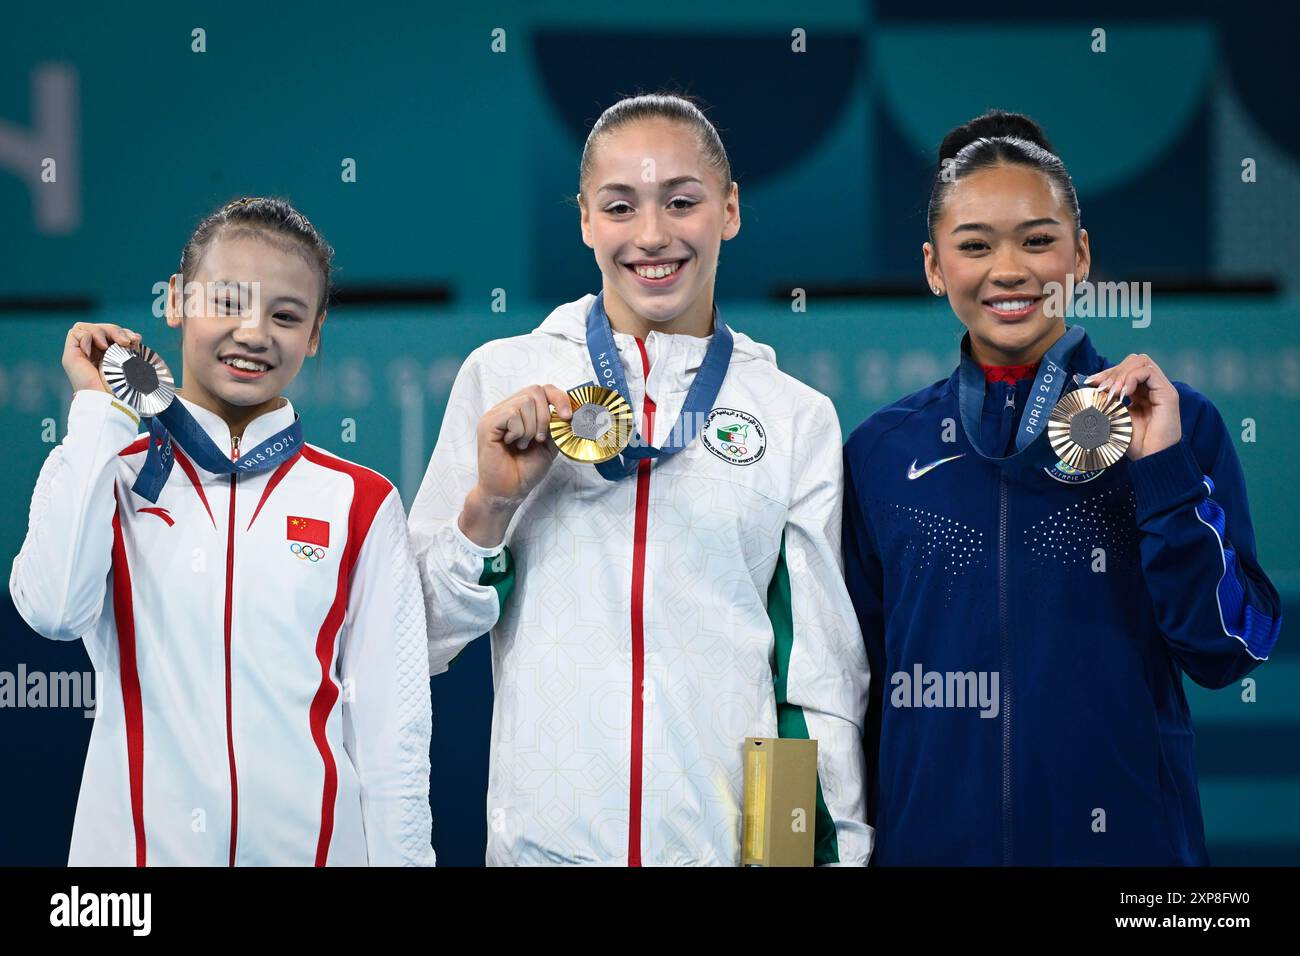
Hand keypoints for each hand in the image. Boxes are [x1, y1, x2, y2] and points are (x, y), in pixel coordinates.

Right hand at [61, 323, 140, 394]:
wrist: (108, 401)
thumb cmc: (121, 388)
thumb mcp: (129, 364)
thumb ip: (129, 349)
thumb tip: (137, 337)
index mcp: (105, 355)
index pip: (110, 333)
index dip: (122, 332)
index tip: (136, 340)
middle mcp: (92, 353)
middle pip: (100, 328)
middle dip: (115, 330)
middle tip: (126, 342)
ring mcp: (80, 354)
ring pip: (87, 327)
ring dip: (101, 332)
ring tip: (108, 347)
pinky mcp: (70, 355)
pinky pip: (74, 333)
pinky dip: (87, 337)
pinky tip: (94, 351)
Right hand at [459, 385, 572, 546]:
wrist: (510, 490)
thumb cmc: (526, 469)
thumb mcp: (550, 444)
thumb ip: (557, 425)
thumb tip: (571, 411)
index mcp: (521, 411)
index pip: (542, 389)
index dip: (558, 398)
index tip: (567, 416)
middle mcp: (507, 408)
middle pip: (534, 391)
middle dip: (545, 417)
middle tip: (540, 439)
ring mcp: (495, 414)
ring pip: (524, 402)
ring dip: (531, 428)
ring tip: (522, 444)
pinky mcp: (488, 423)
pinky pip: (512, 414)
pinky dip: (519, 431)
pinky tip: (512, 444)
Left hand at [1086, 353, 1180, 459]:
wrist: (1151, 459)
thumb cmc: (1134, 443)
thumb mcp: (1113, 417)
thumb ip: (1105, 401)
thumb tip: (1088, 387)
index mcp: (1141, 392)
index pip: (1125, 369)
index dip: (1107, 372)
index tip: (1090, 382)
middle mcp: (1152, 387)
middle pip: (1133, 361)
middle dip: (1113, 371)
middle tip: (1101, 389)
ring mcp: (1161, 388)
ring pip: (1141, 362)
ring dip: (1121, 374)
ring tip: (1112, 393)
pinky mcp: (1167, 393)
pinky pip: (1148, 371)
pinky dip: (1131, 378)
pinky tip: (1123, 394)